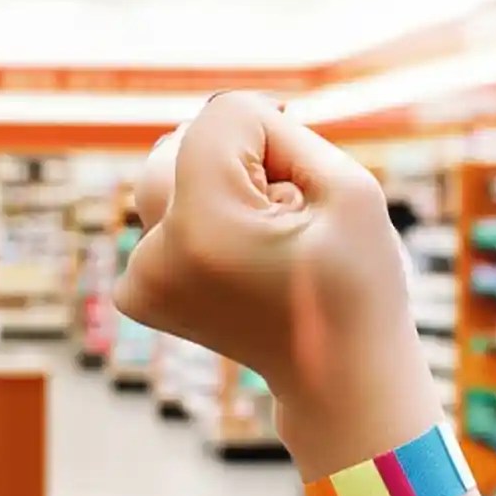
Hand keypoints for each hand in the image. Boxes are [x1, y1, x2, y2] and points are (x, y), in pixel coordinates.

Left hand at [115, 93, 437, 475]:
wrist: (339, 378)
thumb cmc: (358, 286)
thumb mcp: (350, 188)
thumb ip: (281, 131)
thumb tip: (216, 118)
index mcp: (203, 228)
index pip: (222, 117)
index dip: (278, 140)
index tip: (303, 197)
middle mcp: (154, 255)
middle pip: (180, 145)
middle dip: (236, 161)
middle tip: (285, 214)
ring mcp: (139, 279)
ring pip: (166, 180)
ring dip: (216, 191)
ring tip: (264, 240)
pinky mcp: (137, 293)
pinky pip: (159, 220)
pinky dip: (198, 224)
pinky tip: (240, 264)